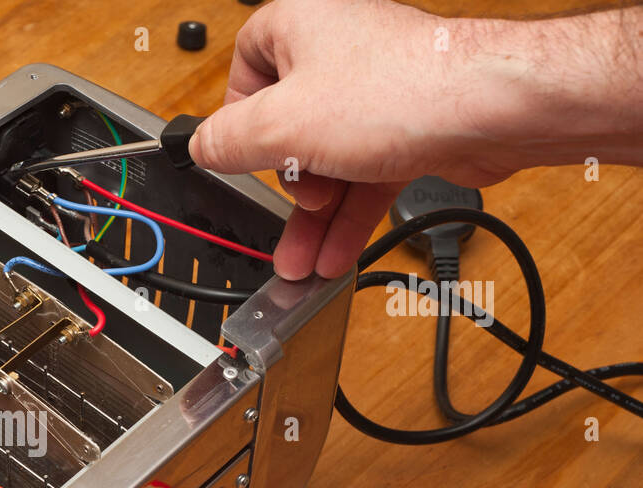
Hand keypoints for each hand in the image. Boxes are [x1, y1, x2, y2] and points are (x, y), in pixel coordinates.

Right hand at [189, 0, 547, 279]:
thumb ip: (227, 142)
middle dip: (285, 180)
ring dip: (314, 216)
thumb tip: (200, 149)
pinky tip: (335, 252)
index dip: (237, 116)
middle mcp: (337, 52)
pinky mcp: (405, 126)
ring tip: (301, 260)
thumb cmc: (400, 92)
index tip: (233, 154)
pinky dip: (348, 214)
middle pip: (286, 125)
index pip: (243, 66)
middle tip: (291, 199)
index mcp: (298, 25)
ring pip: (327, 159)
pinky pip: (362, 175)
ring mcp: (375, 91)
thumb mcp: (280, 126)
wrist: (490, 110)